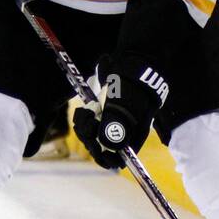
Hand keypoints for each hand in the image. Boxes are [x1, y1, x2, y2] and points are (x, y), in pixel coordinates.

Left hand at [71, 53, 168, 169]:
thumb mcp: (125, 102)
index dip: (104, 158)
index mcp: (134, 134)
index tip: (93, 144)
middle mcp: (124, 132)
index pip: (120, 159)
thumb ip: (117, 124)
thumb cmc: (132, 81)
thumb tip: (108, 149)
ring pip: (92, 137)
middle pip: (102, 149)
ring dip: (84, 126)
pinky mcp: (103, 114)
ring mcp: (113, 123)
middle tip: (89, 118)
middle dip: (90, 137)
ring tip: (87, 110)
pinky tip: (85, 109)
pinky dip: (83, 119)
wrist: (132, 59)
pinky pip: (89, 124)